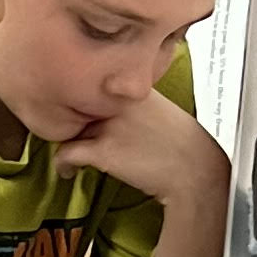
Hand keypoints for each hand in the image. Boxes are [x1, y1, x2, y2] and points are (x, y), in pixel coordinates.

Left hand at [49, 81, 226, 211]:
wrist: (195, 172)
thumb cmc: (180, 143)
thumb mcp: (157, 107)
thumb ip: (131, 101)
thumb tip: (106, 103)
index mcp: (132, 86)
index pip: (92, 84)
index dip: (81, 100)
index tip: (79, 114)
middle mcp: (119, 100)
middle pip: (76, 103)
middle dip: (70, 120)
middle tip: (71, 136)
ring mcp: (109, 124)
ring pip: (66, 126)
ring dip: (64, 142)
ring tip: (70, 155)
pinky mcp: (103, 150)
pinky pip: (66, 152)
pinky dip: (62, 164)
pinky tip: (68, 171)